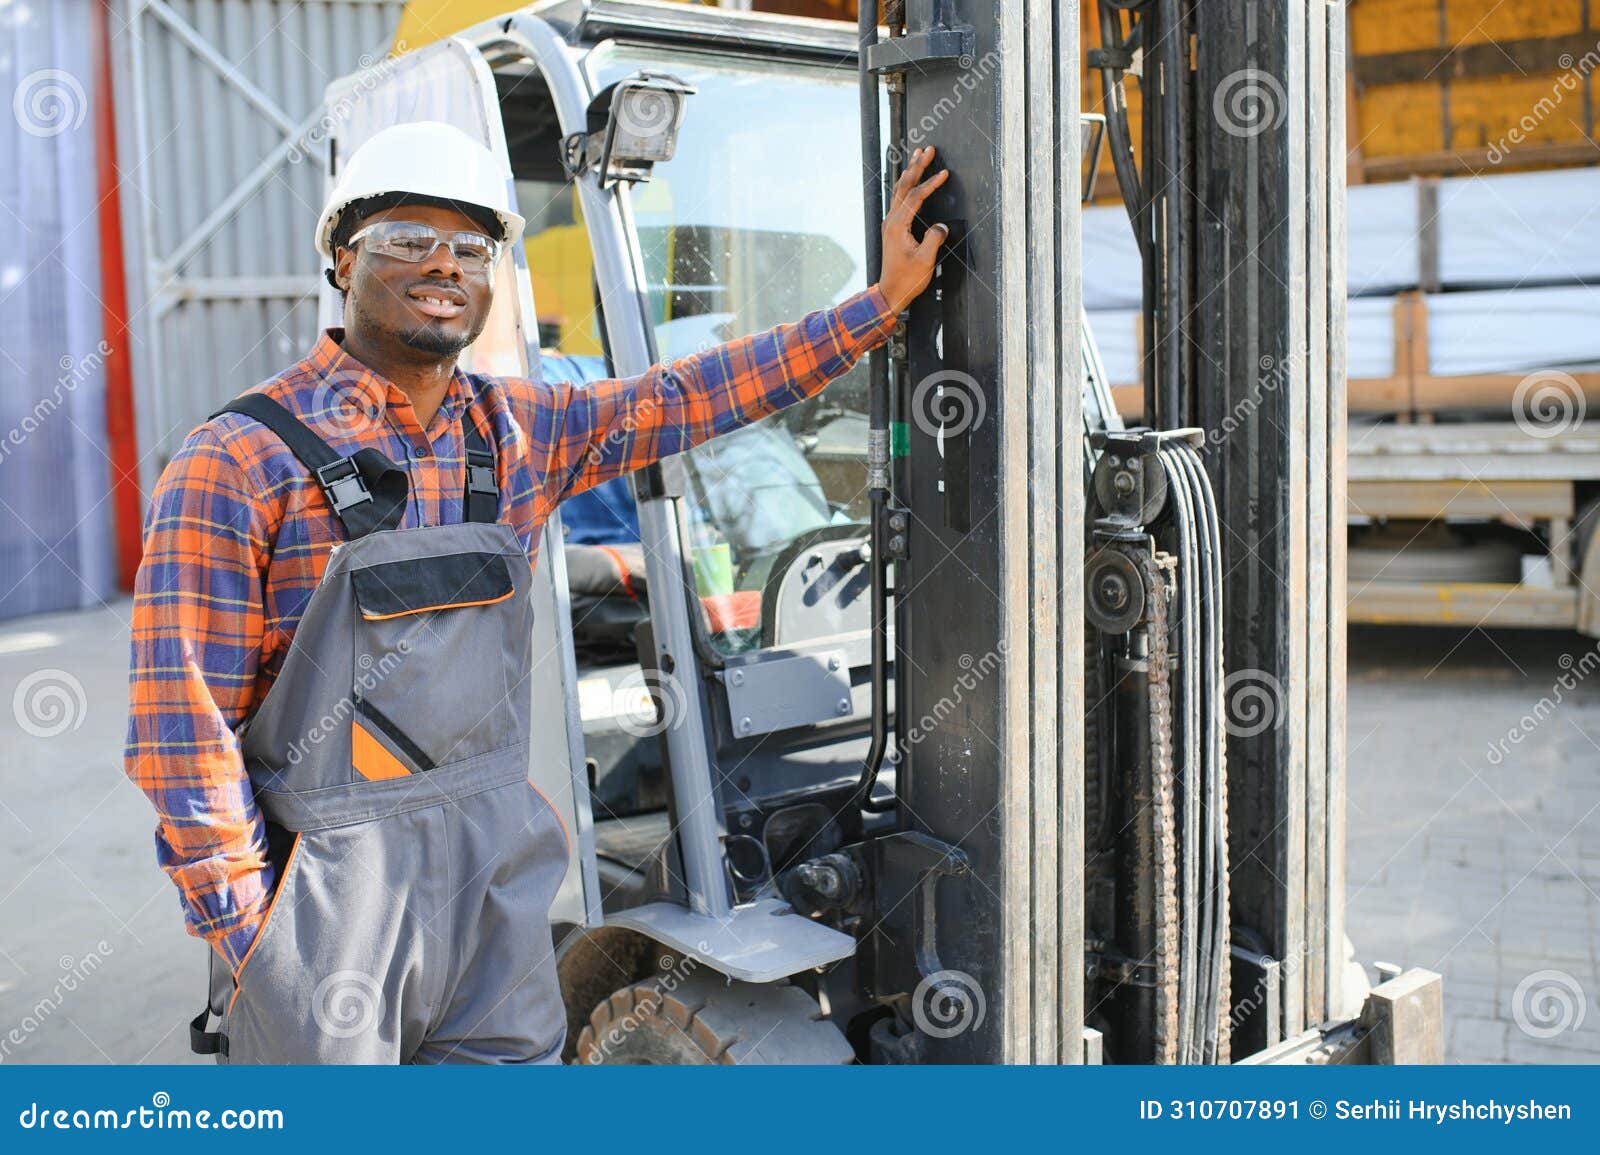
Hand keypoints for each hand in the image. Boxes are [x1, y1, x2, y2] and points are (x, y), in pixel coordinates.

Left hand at [876, 146, 949, 312]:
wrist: (891, 292)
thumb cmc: (907, 279)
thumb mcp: (925, 261)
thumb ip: (934, 239)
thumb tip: (942, 226)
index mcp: (898, 226)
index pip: (915, 197)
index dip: (930, 184)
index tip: (944, 174)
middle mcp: (891, 220)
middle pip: (903, 186)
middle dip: (916, 166)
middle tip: (928, 149)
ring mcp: (891, 223)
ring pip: (899, 190)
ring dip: (909, 172)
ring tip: (918, 155)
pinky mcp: (893, 227)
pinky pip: (899, 199)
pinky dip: (907, 185)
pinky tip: (911, 180)